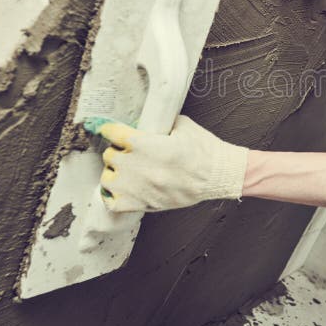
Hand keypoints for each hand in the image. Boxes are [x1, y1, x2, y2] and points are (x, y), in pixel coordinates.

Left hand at [84, 115, 247, 211]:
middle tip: (129, 152)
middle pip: (109, 155)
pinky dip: (114, 196)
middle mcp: (138, 166)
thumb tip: (146, 121)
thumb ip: (160, 123)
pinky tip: (123, 189)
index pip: (112, 133)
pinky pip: (112, 202)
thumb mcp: (182, 126)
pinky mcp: (142, 204)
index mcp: (145, 143)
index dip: (108, 129)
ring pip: (107, 178)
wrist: (218, 175)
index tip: (107, 129)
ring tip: (126, 171)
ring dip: (115, 173)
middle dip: (118, 151)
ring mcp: (138, 187)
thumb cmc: (204, 151)